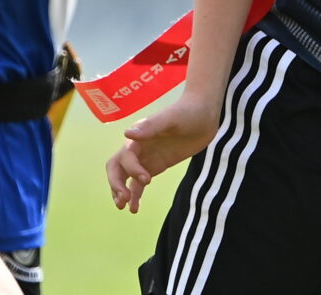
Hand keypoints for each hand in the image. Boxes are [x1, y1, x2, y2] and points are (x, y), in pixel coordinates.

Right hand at [105, 97, 219, 213]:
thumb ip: (151, 126)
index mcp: (138, 135)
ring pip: (125, 177)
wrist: (204, 114)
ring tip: (124, 207)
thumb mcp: (172, 118)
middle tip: (124, 200)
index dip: (132, 170)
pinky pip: (139, 183)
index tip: (147, 179)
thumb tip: (127, 134)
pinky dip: (135, 195)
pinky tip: (134, 209)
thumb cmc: (188, 112)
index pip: (125, 157)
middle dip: (116, 184)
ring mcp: (146, 157)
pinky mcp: (155, 166)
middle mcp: (138, 147)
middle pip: (117, 167)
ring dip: (121, 192)